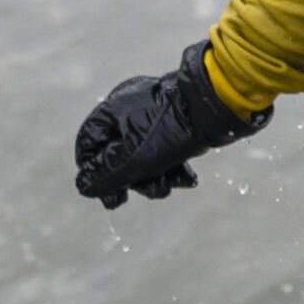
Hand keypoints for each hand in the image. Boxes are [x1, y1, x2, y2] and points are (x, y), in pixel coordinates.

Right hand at [73, 41, 271, 208]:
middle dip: (131, 180)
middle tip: (135, 197)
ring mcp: (154, 115)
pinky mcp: (177, 123)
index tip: (104, 192)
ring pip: (144, 156)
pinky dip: (172, 168)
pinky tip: (186, 179)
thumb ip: (105, 175)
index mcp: (112, 110)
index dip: (90, 170)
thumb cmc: (170, 129)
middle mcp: (130, 109)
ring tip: (166, 187)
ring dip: (153, 178)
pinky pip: (166, 150)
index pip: (87, 143)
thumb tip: (84, 186)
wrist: (218, 107)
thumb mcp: (132, 158)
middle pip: (117, 154)